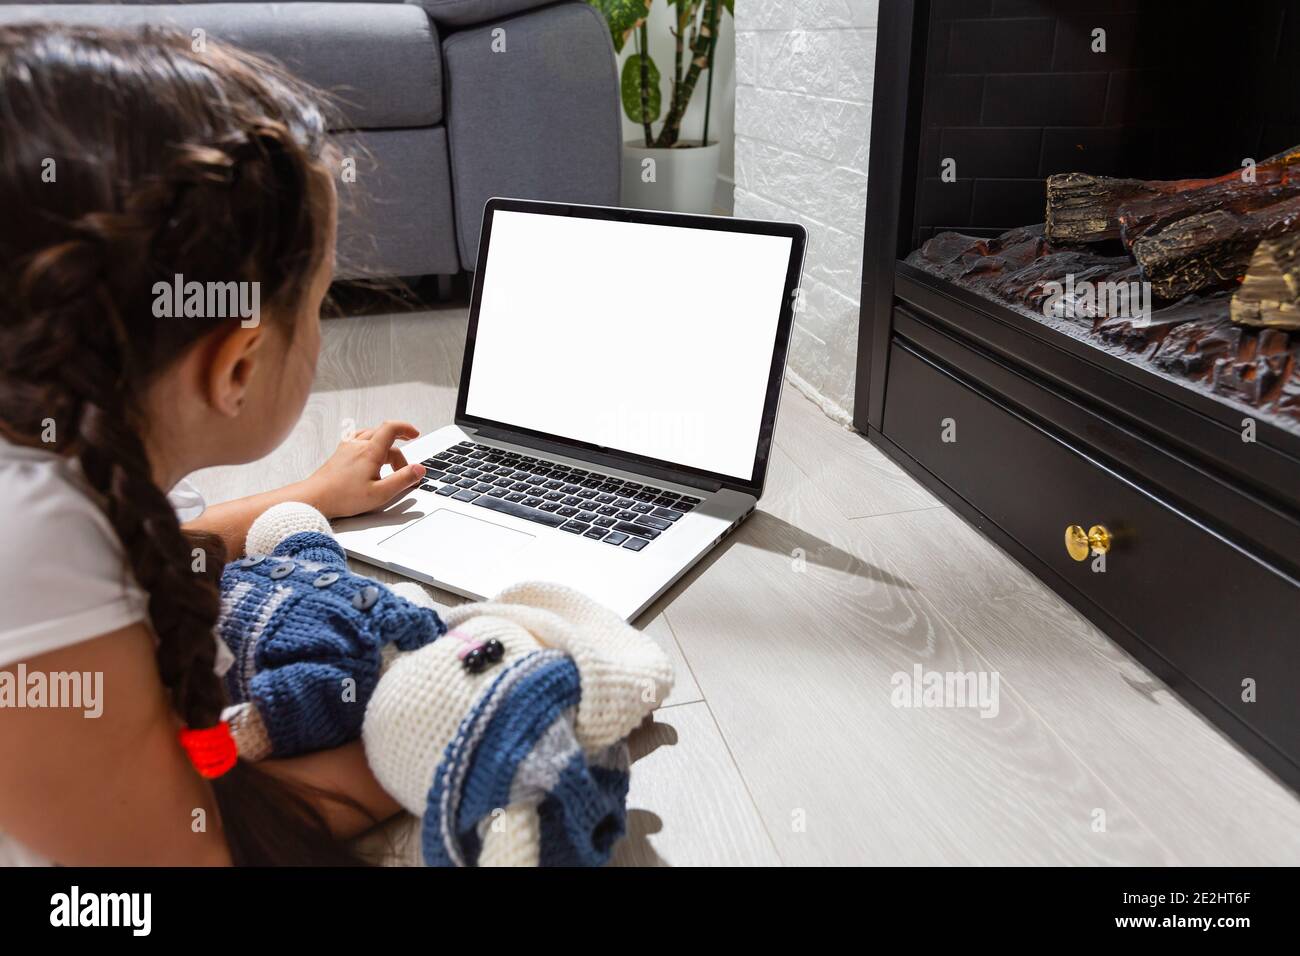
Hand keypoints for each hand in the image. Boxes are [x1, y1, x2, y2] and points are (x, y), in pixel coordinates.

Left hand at [302, 421, 425, 518]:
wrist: (314, 498)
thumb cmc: (343, 498)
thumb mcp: (380, 493)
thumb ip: (402, 480)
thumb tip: (419, 469)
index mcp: (370, 451)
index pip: (391, 428)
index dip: (406, 428)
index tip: (415, 433)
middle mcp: (358, 445)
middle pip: (384, 436)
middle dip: (398, 450)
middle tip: (403, 469)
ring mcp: (347, 448)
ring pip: (371, 436)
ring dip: (384, 445)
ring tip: (389, 461)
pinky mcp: (339, 454)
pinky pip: (358, 440)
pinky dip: (370, 444)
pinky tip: (369, 454)